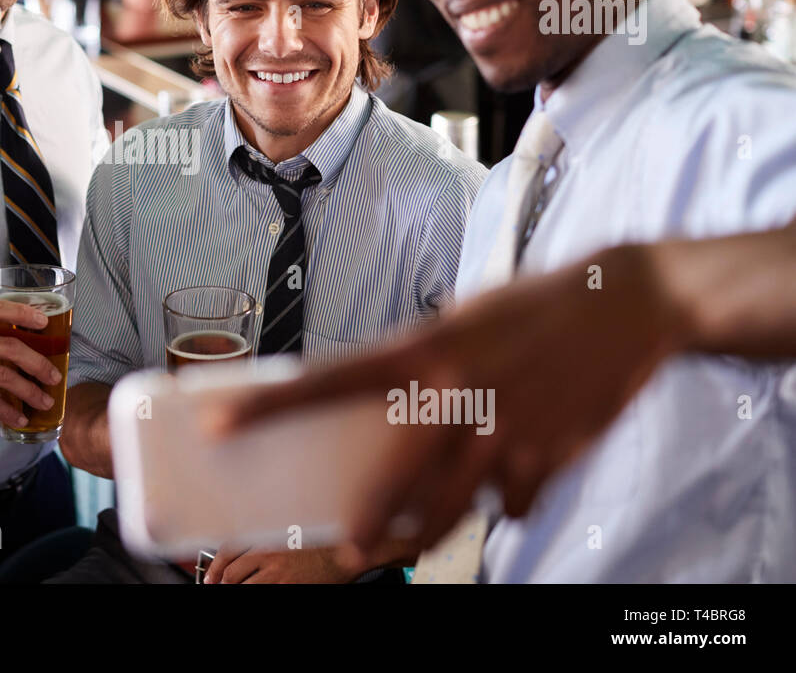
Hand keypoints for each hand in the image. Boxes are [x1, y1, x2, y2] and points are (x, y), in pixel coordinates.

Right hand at [0, 299, 63, 428]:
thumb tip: (38, 344)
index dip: (22, 313)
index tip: (45, 322)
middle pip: (9, 347)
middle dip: (38, 363)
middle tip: (55, 377)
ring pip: (3, 376)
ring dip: (29, 391)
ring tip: (45, 402)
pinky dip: (8, 411)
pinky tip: (20, 417)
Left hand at [205, 544, 358, 582]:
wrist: (341, 553)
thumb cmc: (316, 541)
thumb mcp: (284, 532)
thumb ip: (263, 541)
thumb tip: (240, 554)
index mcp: (265, 537)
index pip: (228, 550)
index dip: (215, 567)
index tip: (211, 576)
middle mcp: (268, 554)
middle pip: (232, 573)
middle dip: (221, 583)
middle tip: (217, 587)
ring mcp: (278, 574)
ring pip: (244, 587)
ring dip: (235, 590)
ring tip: (233, 591)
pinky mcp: (288, 586)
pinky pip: (263, 592)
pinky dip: (256, 592)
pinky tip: (257, 591)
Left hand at [208, 244, 677, 558]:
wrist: (627, 301)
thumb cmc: (534, 304)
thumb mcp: (462, 318)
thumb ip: (423, 359)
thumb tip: (388, 393)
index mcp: (424, 349)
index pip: (329, 381)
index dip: (268, 406)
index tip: (218, 422)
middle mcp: (457, 393)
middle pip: (393, 478)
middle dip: (364, 521)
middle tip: (344, 545)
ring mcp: (506, 429)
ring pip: (452, 509)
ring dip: (423, 533)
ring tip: (400, 544)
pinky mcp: (549, 453)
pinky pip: (513, 502)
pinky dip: (505, 506)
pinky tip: (504, 496)